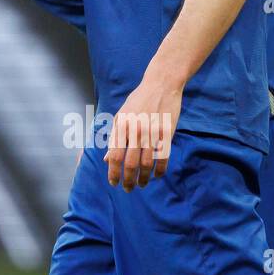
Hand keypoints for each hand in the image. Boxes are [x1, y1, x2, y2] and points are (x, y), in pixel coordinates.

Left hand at [105, 73, 182, 191]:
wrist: (160, 85)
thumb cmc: (137, 100)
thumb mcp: (120, 116)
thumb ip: (114, 137)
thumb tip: (106, 159)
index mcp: (122, 126)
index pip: (115, 155)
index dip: (114, 172)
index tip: (113, 183)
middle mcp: (136, 130)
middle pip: (130, 163)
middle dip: (128, 180)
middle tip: (128, 189)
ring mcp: (152, 132)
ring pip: (147, 163)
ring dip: (143, 178)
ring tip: (141, 185)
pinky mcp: (167, 133)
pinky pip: (164, 157)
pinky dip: (160, 170)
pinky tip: (157, 176)